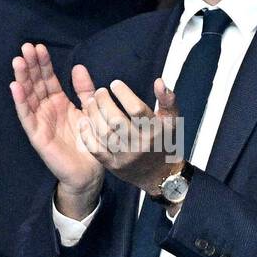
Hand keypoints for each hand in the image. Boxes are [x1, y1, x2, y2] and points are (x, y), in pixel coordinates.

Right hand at [10, 43, 102, 206]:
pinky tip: (15, 86)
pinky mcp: (37, 135)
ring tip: (18, 61)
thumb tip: (78, 66)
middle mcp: (46, 110)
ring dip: (22, 79)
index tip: (39, 46)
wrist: (90, 171)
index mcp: (58, 102)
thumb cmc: (89, 141)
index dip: (43, 63)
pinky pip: (27, 116)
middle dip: (30, 66)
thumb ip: (85, 90)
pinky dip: (21, 102)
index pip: (48, 78)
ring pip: (28, 96)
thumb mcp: (90, 110)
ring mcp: (40, 122)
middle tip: (25, 47)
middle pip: (35, 84)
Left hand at [77, 76, 181, 194]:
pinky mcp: (113, 166)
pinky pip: (96, 149)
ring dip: (94, 114)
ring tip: (91, 102)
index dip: (123, 94)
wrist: (159, 175)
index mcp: (154, 131)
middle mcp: (139, 145)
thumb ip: (167, 99)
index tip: (115, 84)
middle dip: (104, 102)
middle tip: (100, 92)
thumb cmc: (164, 142)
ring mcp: (125, 157)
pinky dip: (87, 134)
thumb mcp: (171, 121)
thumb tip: (159, 81)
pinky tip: (84, 121)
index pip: (136, 109)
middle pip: (116, 120)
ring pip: (104, 133)